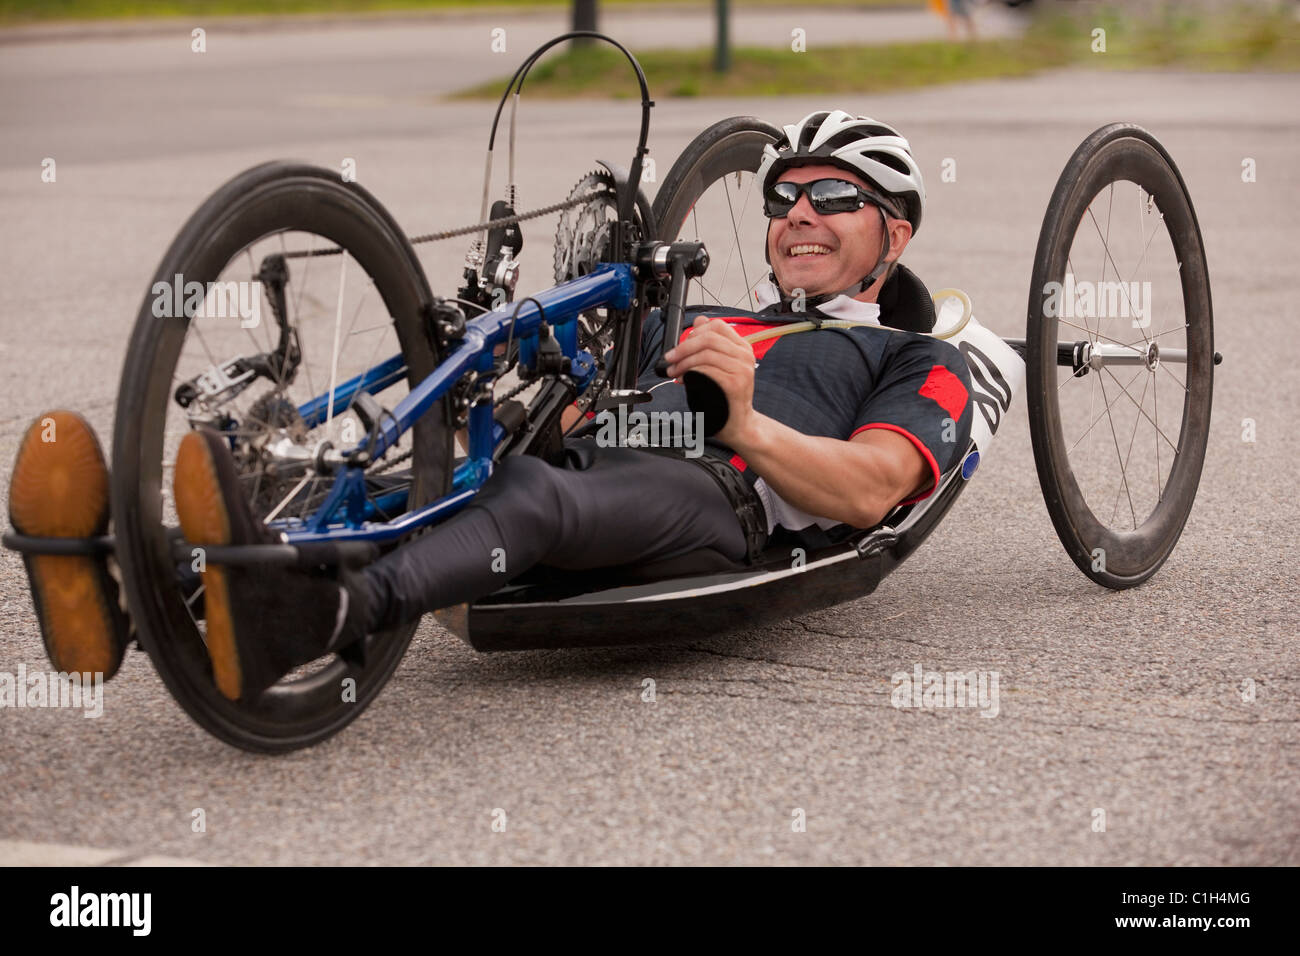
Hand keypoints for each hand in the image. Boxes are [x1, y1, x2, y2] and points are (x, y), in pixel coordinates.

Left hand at [663, 315, 755, 444]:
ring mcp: (742, 370)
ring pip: (706, 354)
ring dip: (684, 362)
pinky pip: (707, 371)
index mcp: (742, 347)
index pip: (717, 326)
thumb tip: (698, 321)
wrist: (738, 422)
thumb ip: (709, 344)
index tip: (681, 344)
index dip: (695, 331)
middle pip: (709, 338)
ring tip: (675, 372)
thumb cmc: (726, 395)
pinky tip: (684, 381)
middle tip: (670, 359)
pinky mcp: (734, 384)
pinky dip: (691, 374)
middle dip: (684, 348)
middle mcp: (744, 355)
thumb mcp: (720, 365)